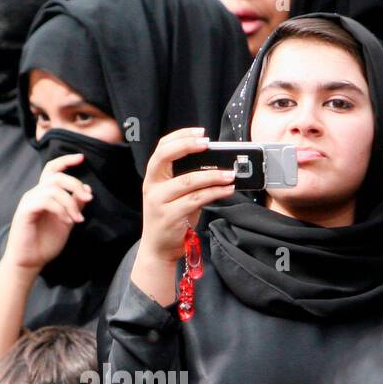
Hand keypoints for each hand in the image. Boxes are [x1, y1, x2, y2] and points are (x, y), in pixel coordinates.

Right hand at [1, 153, 92, 272]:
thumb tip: (86, 189)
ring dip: (70, 202)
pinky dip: (61, 210)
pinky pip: (46, 201)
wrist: (30, 261)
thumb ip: (75, 206)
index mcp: (44, 194)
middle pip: (56, 177)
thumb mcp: (67, 221)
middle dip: (75, 185)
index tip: (81, 157)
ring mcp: (29, 201)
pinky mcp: (25, 210)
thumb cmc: (45, 243)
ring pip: (53, 189)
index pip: (52, 169)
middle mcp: (35, 193)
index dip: (66, 160)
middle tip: (88, 198)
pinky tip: (67, 221)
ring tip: (78, 219)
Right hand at [137, 128, 235, 265]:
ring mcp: (159, 201)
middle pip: (166, 156)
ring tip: (230, 174)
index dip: (180, 137)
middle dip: (188, 146)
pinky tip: (227, 189)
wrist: (158, 249)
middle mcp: (152, 186)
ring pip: (188, 181)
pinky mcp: (171, 216)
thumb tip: (215, 164)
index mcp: (153, 177)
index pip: (162, 148)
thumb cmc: (170, 219)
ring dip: (213, 175)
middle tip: (209, 144)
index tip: (201, 134)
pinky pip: (197, 199)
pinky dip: (215, 192)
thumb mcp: (173, 195)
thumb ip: (186, 178)